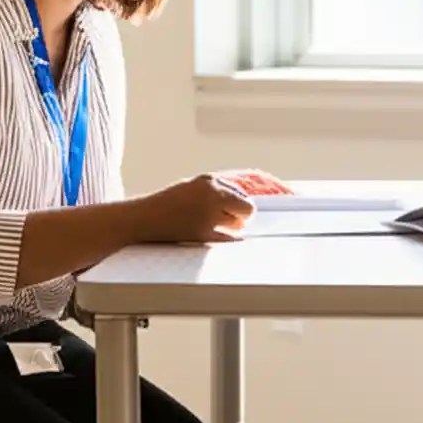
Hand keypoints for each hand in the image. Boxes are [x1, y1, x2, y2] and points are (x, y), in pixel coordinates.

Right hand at [135, 174, 255, 242]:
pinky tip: (217, 236)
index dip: (257, 199)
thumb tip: (248, 198)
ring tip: (212, 224)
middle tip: (229, 218)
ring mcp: (207, 216)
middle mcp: (211, 196)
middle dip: (242, 215)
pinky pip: (228, 240)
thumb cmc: (169, 204)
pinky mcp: (202, 235)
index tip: (280, 199)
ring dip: (232, 226)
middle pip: (247, 208)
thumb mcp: (193, 187)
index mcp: (209, 182)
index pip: (244, 190)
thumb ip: (219, 190)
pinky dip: (227, 239)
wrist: (143, 220)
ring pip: (239, 224)